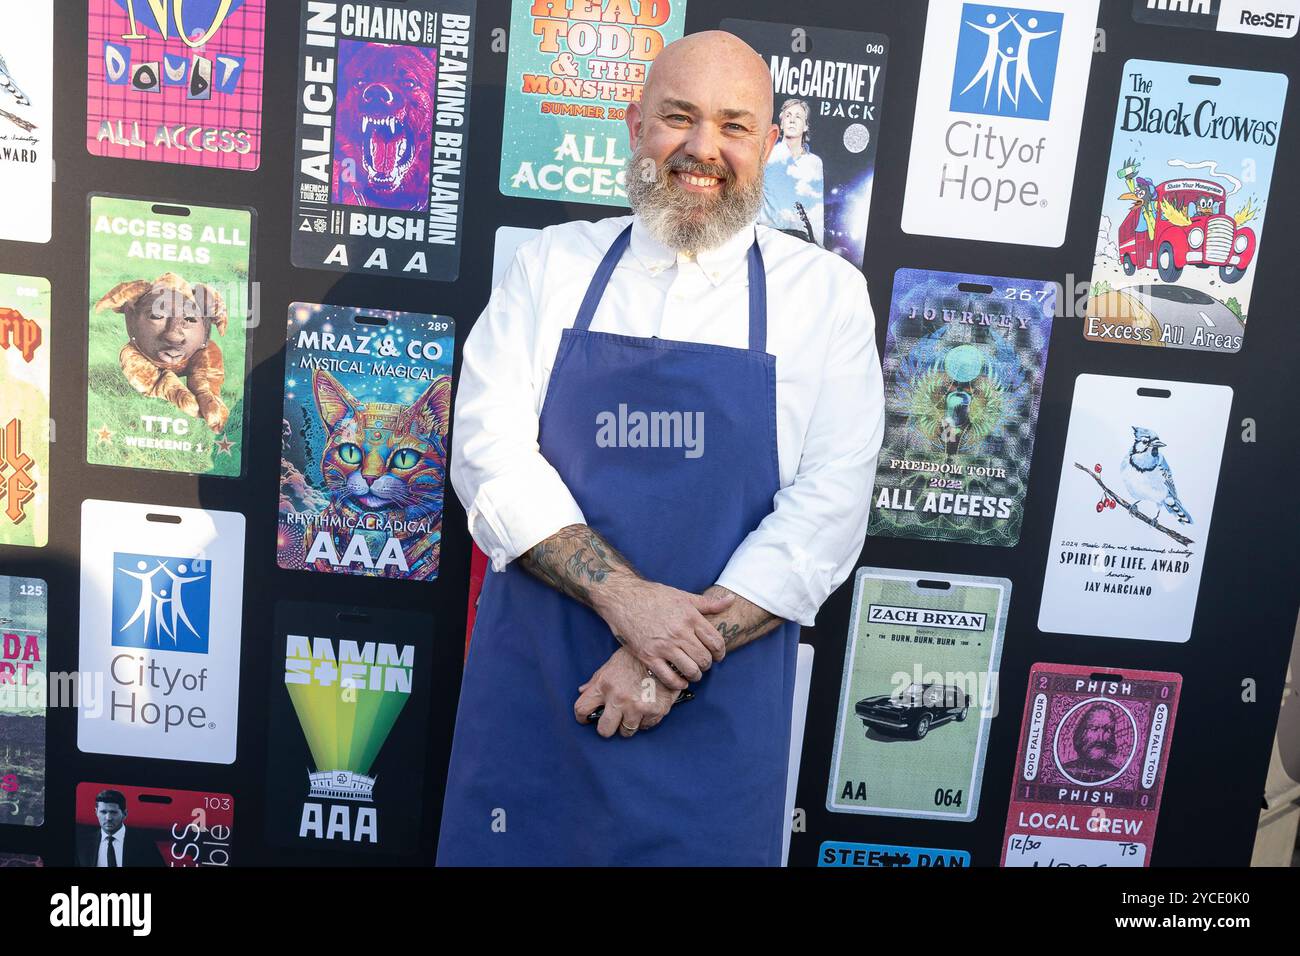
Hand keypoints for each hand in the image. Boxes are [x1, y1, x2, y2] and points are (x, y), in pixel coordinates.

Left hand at [574, 647, 679, 738]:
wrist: (666, 652)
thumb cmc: (637, 657)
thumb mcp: (612, 663)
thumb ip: (596, 680)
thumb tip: (582, 691)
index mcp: (604, 685)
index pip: (582, 708)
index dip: (581, 717)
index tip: (585, 719)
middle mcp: (619, 699)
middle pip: (604, 730)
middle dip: (607, 727)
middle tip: (612, 720)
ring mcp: (638, 707)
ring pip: (626, 731)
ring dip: (628, 723)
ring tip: (633, 711)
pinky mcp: (656, 711)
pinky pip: (645, 726)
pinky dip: (645, 720)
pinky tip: (647, 707)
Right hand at [591, 579, 730, 690]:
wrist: (623, 598)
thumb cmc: (653, 596)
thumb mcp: (683, 596)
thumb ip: (708, 603)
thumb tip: (731, 600)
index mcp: (690, 617)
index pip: (716, 642)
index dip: (720, 652)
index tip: (718, 655)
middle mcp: (679, 633)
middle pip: (704, 658)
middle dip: (707, 665)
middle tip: (704, 664)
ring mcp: (663, 646)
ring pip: (690, 670)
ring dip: (695, 675)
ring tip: (693, 673)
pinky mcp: (648, 656)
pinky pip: (669, 677)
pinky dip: (678, 684)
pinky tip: (680, 681)